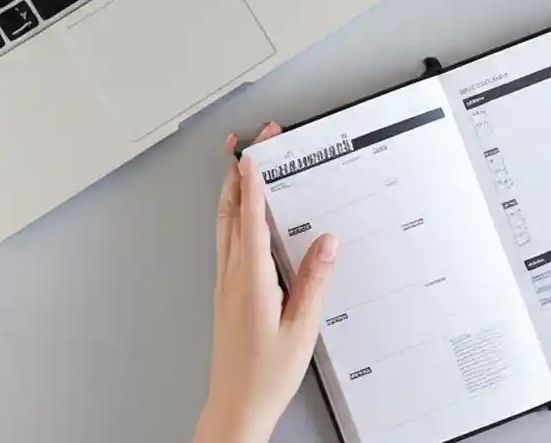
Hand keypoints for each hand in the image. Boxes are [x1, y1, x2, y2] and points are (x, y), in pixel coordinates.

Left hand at [195, 123, 338, 442]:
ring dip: (230, 193)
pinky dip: (233, 218)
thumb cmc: (266, 374)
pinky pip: (227, 244)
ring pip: (223, 226)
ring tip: (237, 167)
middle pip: (231, 214)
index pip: (250, 220)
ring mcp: (225, 285)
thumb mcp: (302, 327)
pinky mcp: (226, 294)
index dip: (251, 183)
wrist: (236, 405)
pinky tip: (242, 217)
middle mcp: (232, 277)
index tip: (253, 154)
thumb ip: (314, 280)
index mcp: (250, 281)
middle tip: (245, 144)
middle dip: (237, 175)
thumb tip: (327, 242)